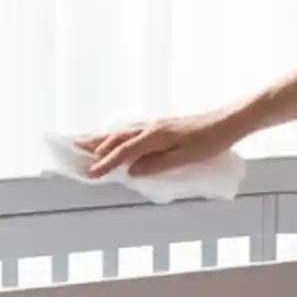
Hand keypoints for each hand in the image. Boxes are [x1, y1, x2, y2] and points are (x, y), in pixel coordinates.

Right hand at [75, 110, 242, 178]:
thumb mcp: (187, 157)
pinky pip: (128, 131)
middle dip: (92, 146)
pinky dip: (113, 136)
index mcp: (156, 136)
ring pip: (120, 133)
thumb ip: (159, 165)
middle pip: (115, 138)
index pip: (124, 152)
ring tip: (80, 142)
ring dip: (99, 139)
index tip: (89, 175)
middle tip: (69, 151)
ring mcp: (153, 125)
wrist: (227, 121)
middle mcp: (150, 127)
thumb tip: (134, 172)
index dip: (106, 164)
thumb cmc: (211, 141)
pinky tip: (109, 139)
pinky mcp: (158, 126)